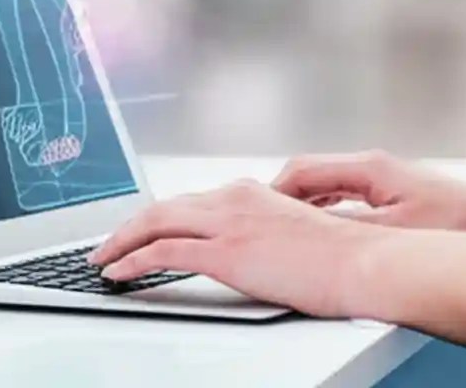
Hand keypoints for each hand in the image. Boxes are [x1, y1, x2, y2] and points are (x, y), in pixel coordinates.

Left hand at [87, 179, 387, 316]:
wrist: (363, 263)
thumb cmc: (344, 258)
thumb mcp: (297, 235)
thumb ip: (267, 236)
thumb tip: (253, 255)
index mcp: (254, 194)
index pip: (192, 202)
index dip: (161, 216)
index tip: (143, 230)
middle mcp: (236, 199)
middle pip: (166, 206)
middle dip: (132, 225)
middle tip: (109, 243)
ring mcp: (229, 223)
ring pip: (156, 222)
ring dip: (122, 240)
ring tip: (102, 258)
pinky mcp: (225, 251)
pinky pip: (163, 252)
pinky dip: (133, 259)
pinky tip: (117, 272)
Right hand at [272, 150, 465, 232]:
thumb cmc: (457, 225)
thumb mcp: (391, 234)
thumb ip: (342, 229)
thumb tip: (303, 228)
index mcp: (368, 168)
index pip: (301, 170)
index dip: (272, 194)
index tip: (255, 215)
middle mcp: (373, 165)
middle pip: (309, 174)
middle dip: (282, 198)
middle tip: (260, 224)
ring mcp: (383, 177)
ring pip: (325, 184)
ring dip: (302, 203)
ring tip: (283, 229)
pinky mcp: (393, 191)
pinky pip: (343, 195)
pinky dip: (324, 208)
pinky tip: (321, 231)